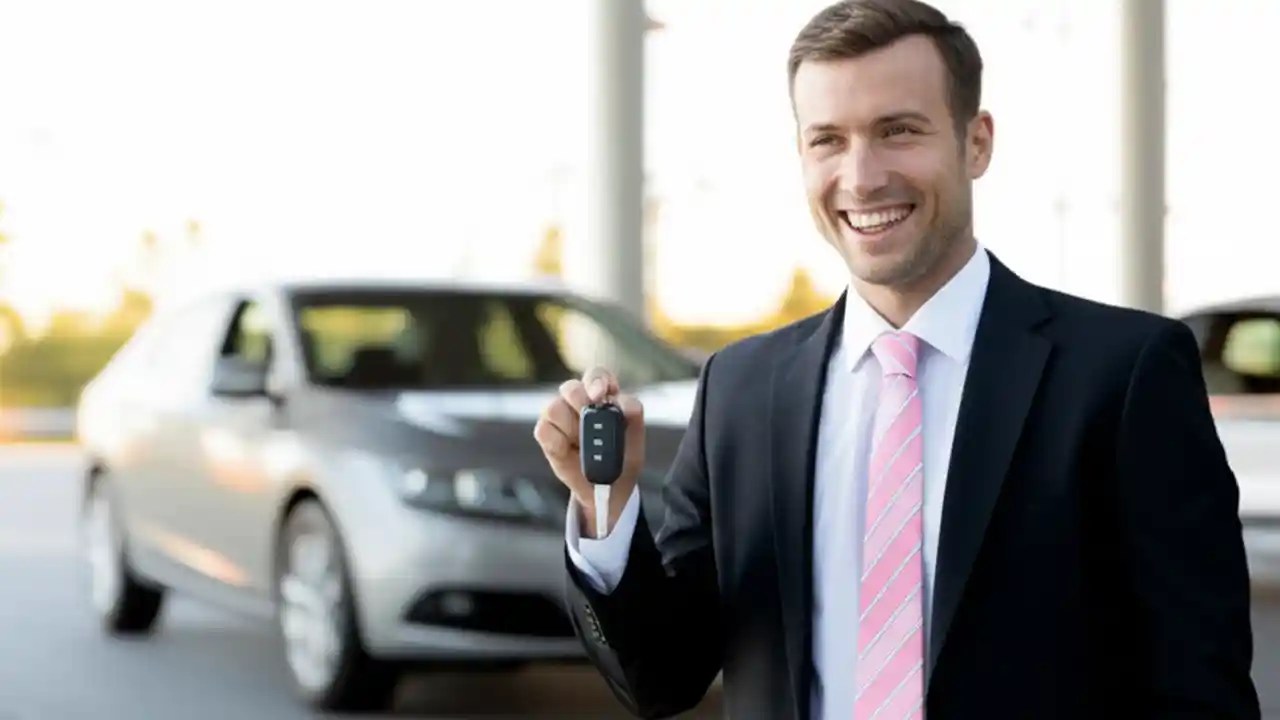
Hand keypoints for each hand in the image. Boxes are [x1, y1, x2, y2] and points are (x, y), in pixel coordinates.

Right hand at [533, 366, 644, 536]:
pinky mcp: (547, 437)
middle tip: (587, 417)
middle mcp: (579, 404)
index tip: (600, 394)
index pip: (596, 376)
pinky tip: (568, 451)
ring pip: (553, 407)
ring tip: (582, 444)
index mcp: (604, 398)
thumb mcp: (636, 440)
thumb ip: (634, 416)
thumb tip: (626, 402)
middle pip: (570, 387)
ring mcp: (561, 419)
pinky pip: (543, 430)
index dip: (596, 380)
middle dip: (579, 400)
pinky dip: (556, 441)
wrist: (609, 491)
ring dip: (569, 426)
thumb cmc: (623, 460)